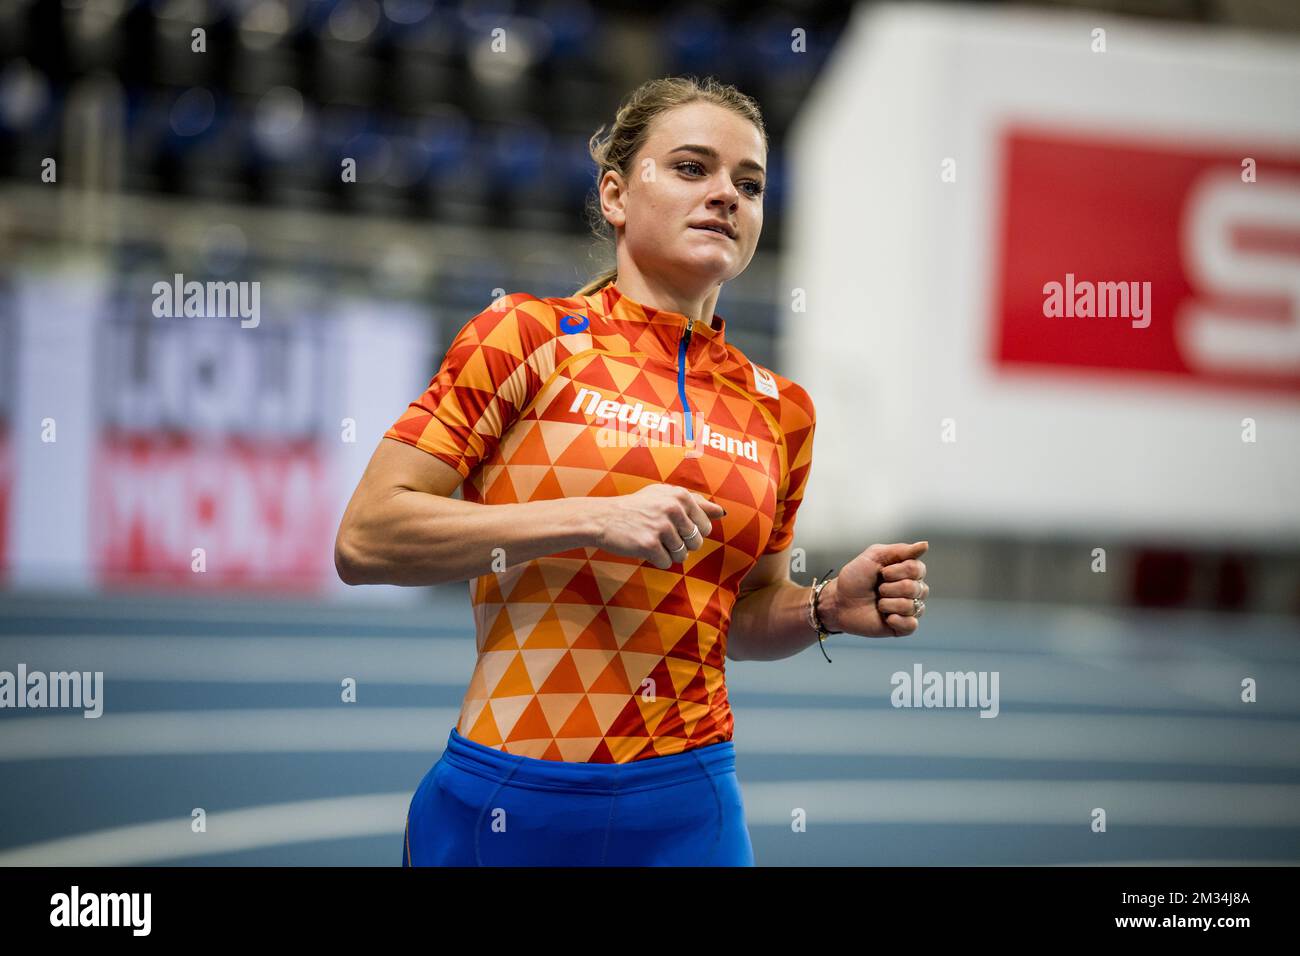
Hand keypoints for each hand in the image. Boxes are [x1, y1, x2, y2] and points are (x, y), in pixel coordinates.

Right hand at [593, 484, 725, 569]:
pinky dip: (657, 560)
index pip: (705, 526)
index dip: (689, 531)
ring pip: (683, 555)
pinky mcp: (649, 545)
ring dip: (669, 553)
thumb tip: (722, 513)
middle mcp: (674, 509)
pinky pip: (667, 563)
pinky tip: (644, 548)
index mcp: (681, 496)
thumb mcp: (665, 496)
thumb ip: (695, 503)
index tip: (672, 526)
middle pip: (696, 542)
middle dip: (681, 544)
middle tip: (661, 535)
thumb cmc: (637, 507)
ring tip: (652, 540)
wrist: (603, 517)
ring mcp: (661, 527)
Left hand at [820, 541, 928, 637]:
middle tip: (877, 589)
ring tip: (877, 603)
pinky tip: (886, 618)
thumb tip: (925, 545)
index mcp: (908, 572)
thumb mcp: (875, 556)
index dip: (898, 571)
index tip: (882, 572)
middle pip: (916, 588)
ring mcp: (908, 609)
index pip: (918, 569)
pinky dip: (897, 620)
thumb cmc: (855, 577)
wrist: (839, 600)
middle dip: (891, 588)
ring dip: (888, 603)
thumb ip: (901, 550)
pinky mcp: (901, 627)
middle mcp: (912, 590)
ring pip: (913, 606)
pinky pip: (912, 625)